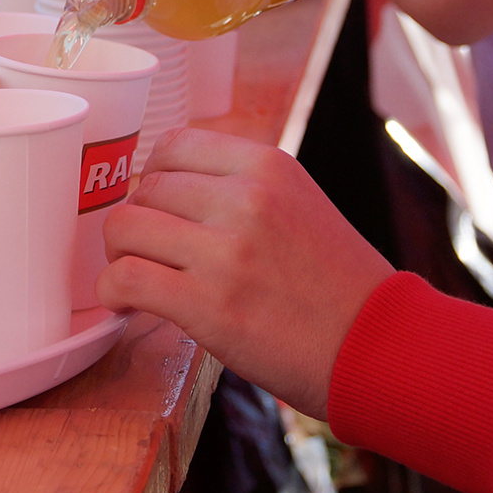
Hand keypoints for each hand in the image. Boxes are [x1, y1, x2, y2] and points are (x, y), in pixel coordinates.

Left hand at [97, 128, 391, 417]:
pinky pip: (127, 278)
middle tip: (147, 251)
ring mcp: (225, 251)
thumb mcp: (301, 204)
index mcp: (267, 165)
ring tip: (135, 276)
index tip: (159, 207)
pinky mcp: (208, 305)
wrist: (379, 346)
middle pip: (146, 188)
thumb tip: (173, 188)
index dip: (154, 178)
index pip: (174, 145)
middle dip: (138, 221)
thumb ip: (244, 188)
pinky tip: (126, 303)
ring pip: (126, 227)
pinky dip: (113, 290)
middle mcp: (245, 198)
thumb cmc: (339, 284)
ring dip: (119, 254)